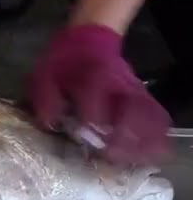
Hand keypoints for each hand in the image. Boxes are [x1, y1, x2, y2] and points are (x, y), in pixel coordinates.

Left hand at [27, 24, 171, 163]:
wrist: (89, 39)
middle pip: (131, 108)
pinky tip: (150, 153)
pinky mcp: (140, 95)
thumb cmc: (63, 62)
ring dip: (144, 139)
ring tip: (134, 160)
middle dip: (125, 135)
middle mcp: (117, 82)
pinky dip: (155, 134)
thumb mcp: (44, 76)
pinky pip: (155, 114)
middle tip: (112, 156)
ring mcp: (132, 89)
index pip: (96, 95)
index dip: (92, 117)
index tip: (85, 136)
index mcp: (91, 74)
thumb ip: (45, 99)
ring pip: (148, 114)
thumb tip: (48, 123)